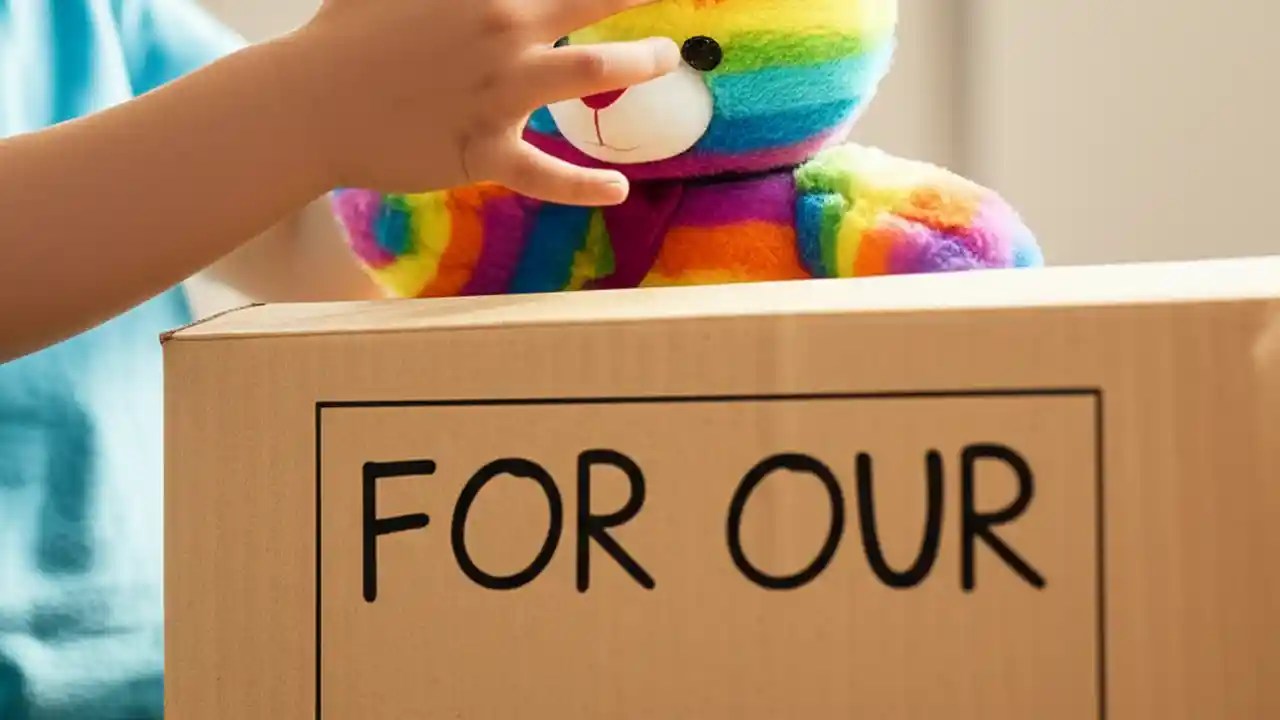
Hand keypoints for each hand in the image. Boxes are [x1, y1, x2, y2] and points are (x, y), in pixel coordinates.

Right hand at [287, 0, 677, 205]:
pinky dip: (586, 186)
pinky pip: (546, 175)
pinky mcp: (481, 153)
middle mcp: (498, 31)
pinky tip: (619, 189)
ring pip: (587, 73)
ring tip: (666, 59)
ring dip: (636, 62)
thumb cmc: (344, 36)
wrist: (303, 106)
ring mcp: (494, 93)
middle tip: (669, 4)